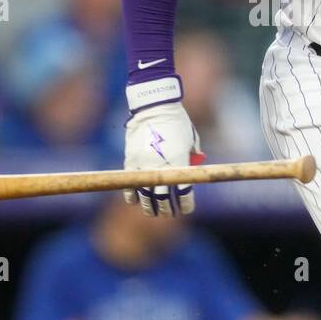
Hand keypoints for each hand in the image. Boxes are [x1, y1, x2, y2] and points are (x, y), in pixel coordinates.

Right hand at [123, 100, 202, 214]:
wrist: (154, 106)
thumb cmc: (177, 121)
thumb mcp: (191, 140)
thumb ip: (191, 158)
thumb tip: (191, 172)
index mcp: (180, 163)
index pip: (184, 192)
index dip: (186, 204)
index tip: (185, 209)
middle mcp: (162, 167)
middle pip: (164, 198)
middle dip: (167, 209)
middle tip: (168, 213)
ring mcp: (144, 165)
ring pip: (145, 195)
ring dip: (148, 207)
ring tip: (151, 213)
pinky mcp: (131, 160)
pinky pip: (129, 184)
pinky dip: (131, 195)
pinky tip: (134, 201)